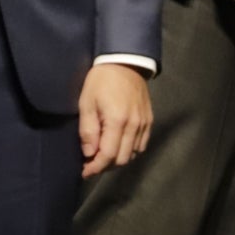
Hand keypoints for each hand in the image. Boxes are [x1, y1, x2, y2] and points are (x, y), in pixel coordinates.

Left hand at [79, 63, 153, 177]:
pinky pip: (141, 145)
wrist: (124, 62)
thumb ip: (88, 130)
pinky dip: (129, 151)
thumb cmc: (101, 81)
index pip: (108, 155)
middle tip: (91, 164)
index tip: (85, 172)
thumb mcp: (86, 102)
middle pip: (122, 159)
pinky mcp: (149, 121)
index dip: (95, 168)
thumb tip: (89, 154)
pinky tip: (118, 146)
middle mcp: (134, 125)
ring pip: (133, 154)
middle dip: (105, 167)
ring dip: (117, 160)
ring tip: (103, 156)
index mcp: (117, 121)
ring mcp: (144, 124)